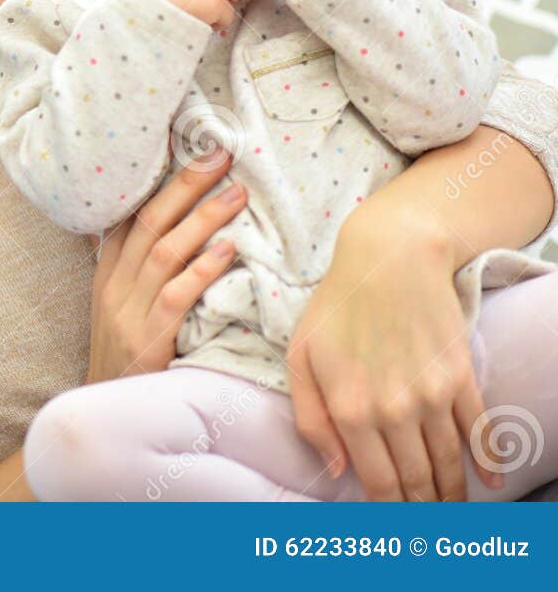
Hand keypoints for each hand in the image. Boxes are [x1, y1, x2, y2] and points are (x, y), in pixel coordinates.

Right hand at [86, 152, 246, 381]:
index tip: (186, 147)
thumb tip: (168, 229)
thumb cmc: (124, 357)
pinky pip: (176, 295)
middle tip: (221, 155)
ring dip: (203, 219)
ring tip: (237, 195)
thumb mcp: (119, 307)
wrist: (105, 413)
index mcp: (107, 272)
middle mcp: (114, 284)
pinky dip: (202, 269)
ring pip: (164, 251)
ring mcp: (128, 310)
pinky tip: (228, 250)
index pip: (128, 213)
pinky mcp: (148, 338)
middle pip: (149, 222)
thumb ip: (138, 270)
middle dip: (186, 185)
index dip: (155, 178)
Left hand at [286, 215, 497, 500]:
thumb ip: (310, 419)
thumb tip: (336, 471)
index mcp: (350, 409)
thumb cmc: (335, 308)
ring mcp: (432, 396)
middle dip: (420, 510)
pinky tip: (490, 484)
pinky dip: (487, 462)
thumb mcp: (300, 358)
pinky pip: (479, 431)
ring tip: (450, 514)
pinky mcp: (460, 378)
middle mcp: (394, 410)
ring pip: (447, 463)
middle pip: (415, 479)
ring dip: (451, 494)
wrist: (388, 260)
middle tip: (423, 528)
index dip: (387, 511)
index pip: (376, 481)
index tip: (392, 529)